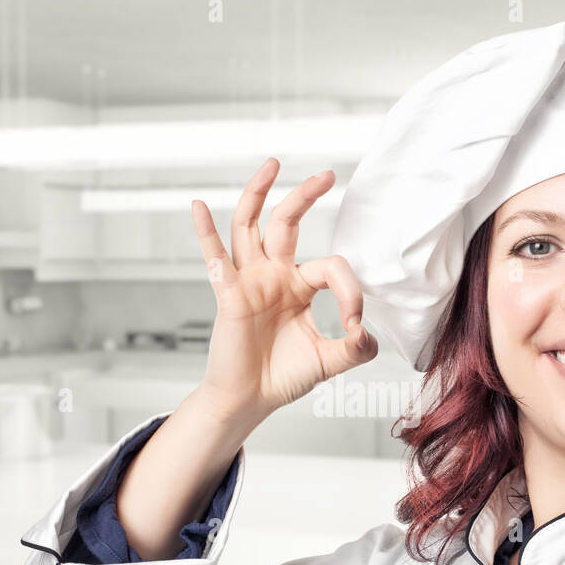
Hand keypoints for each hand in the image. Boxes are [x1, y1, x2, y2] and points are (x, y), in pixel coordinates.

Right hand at [191, 157, 377, 426]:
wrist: (249, 400)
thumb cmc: (284, 377)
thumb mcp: (330, 361)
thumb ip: (356, 349)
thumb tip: (366, 332)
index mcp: (299, 286)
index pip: (331, 267)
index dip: (350, 291)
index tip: (355, 324)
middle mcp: (274, 275)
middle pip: (287, 223)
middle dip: (306, 196)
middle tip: (328, 174)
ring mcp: (249, 281)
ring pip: (249, 226)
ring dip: (258, 194)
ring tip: (272, 164)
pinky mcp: (228, 295)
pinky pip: (214, 258)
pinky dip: (205, 231)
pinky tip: (198, 206)